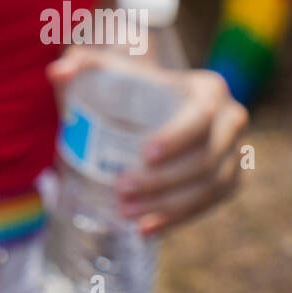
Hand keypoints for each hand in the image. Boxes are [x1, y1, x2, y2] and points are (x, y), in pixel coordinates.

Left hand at [47, 50, 248, 234]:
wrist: (154, 103)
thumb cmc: (131, 84)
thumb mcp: (107, 68)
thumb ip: (81, 63)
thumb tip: (57, 73)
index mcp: (209, 89)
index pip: (201, 116)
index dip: (177, 138)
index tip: (143, 154)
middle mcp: (231, 120)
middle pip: (206, 159)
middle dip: (165, 180)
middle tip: (121, 189)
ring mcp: (234, 153)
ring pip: (211, 188)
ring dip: (170, 205)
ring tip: (126, 212)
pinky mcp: (228, 180)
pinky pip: (210, 205)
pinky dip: (180, 219)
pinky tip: (146, 229)